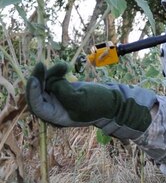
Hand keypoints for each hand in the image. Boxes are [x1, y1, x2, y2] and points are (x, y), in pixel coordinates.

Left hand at [26, 61, 153, 136]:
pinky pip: (52, 78)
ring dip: (52, 72)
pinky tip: (65, 67)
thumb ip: (63, 92)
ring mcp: (57, 98)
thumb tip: (51, 82)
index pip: (38, 107)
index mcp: (56, 117)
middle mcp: (53, 109)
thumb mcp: (81, 99)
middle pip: (37, 93)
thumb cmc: (100, 104)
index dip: (33, 93)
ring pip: (45, 82)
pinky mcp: (62, 89)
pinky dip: (57, 71)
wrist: (114, 101)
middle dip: (40, 78)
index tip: (34, 79)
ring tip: (65, 66)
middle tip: (41, 65)